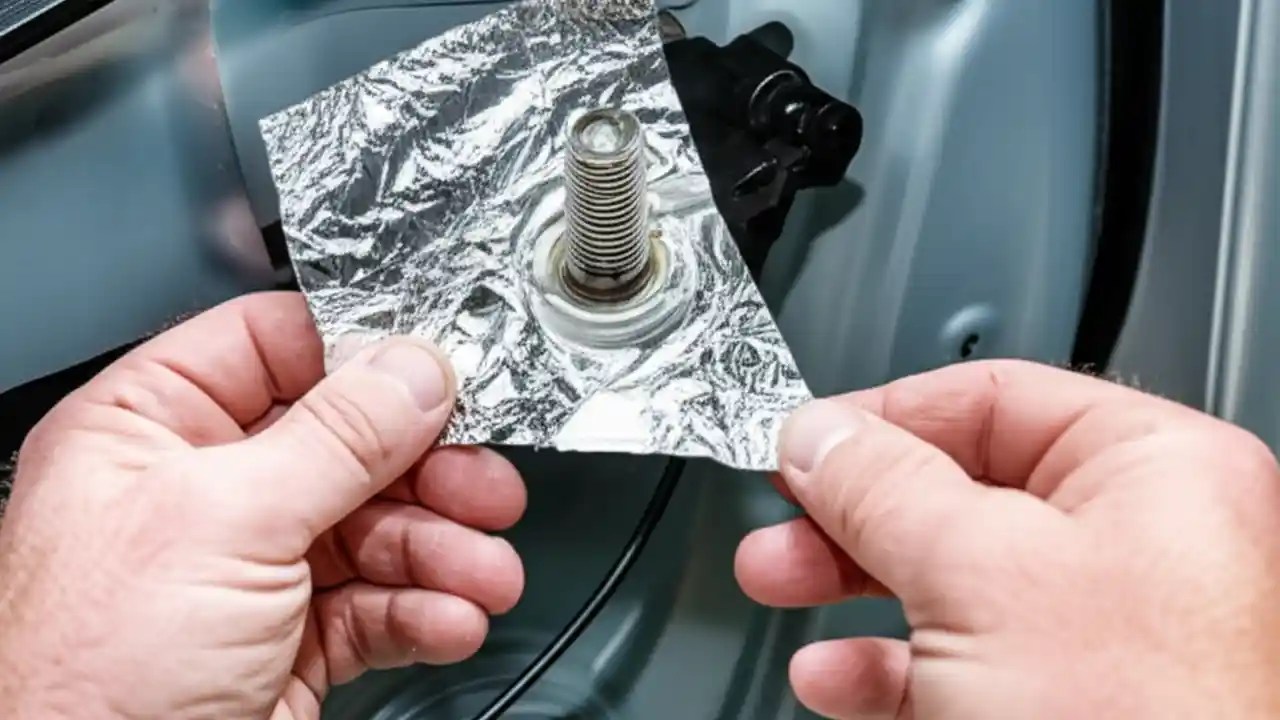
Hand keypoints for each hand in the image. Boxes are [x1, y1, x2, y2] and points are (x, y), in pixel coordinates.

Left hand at [0, 292, 526, 719]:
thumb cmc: (83, 676)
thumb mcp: (227, 521)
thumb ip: (336, 439)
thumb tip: (414, 369)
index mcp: (150, 430)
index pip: (273, 349)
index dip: (361, 353)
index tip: (440, 368)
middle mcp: (203, 492)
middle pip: (347, 445)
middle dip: (427, 471)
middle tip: (484, 484)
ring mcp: (249, 570)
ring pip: (375, 530)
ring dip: (442, 551)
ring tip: (483, 573)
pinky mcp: (288, 642)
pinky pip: (375, 606)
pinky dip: (424, 611)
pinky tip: (450, 618)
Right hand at [736, 360, 1279, 718]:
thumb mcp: (976, 572)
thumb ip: (883, 486)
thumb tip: (818, 435)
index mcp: (1154, 471)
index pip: (992, 400)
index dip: (883, 415)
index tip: (803, 439)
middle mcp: (1137, 543)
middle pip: (956, 490)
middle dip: (849, 509)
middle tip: (783, 513)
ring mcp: (1102, 632)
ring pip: (946, 578)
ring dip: (847, 583)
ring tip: (780, 581)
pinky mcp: (1066, 705)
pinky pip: (957, 661)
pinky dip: (884, 664)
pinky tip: (835, 676)